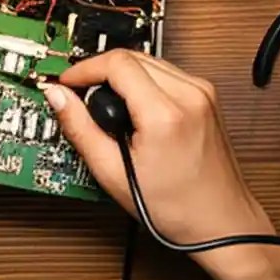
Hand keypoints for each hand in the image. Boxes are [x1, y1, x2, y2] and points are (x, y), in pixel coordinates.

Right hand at [44, 51, 279, 279]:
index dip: (85, 69)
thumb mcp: (114, 173)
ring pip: (149, 62)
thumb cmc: (176, 207)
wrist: (221, 222)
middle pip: (132, 57)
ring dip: (123, 76)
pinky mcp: (207, 97)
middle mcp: (189, 94)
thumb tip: (58, 97)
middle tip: (81, 96)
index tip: (68, 82)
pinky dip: (144, 84)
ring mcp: (203, 93)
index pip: (117, 63)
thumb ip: (80, 128)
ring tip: (107, 109)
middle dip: (101, 71)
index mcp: (165, 113)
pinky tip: (134, 111)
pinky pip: (166, 74)